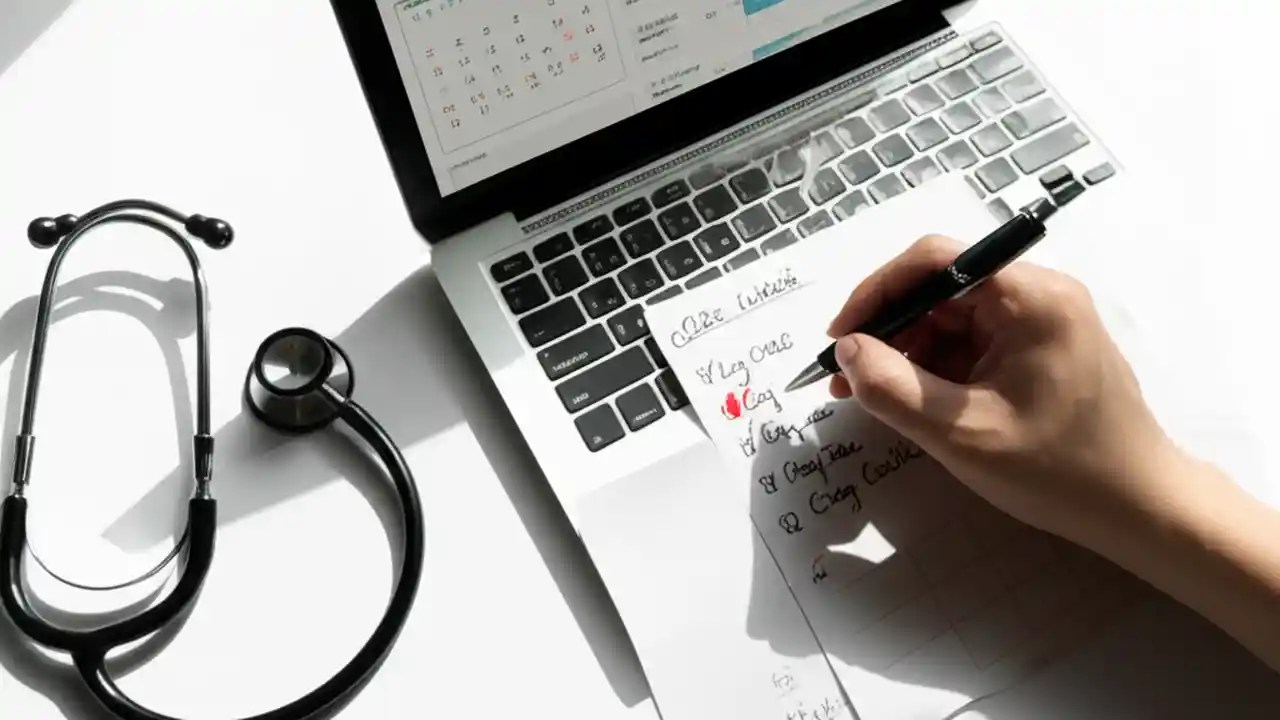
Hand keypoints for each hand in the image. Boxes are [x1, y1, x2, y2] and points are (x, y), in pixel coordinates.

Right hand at [827, 234, 1188, 551]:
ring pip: (952, 318)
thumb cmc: (1058, 470)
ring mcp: (1040, 321)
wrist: (1139, 508)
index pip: (935, 260)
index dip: (877, 293)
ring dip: (907, 352)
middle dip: (888, 329)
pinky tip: (910, 400)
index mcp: (1030, 297)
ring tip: (870, 395)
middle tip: (846, 377)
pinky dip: (935, 368)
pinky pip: (972, 342)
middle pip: (941, 288)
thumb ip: (894, 388)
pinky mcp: (1038, 348)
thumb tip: (845, 350)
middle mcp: (1038, 294)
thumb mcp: (962, 433)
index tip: (840, 339)